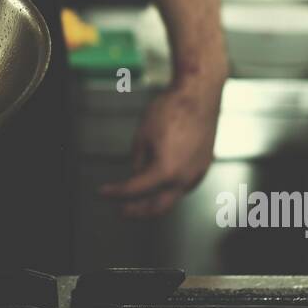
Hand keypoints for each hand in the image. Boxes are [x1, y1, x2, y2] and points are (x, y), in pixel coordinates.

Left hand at [98, 62, 226, 217]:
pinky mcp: (204, 166)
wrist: (199, 95)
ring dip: (154, 200)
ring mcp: (197, 174)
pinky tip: (158, 181)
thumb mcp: (142, 135)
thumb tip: (137, 174)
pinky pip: (184, 184)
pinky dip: (168, 187)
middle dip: (137, 212)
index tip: (103, 193)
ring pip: (173, 197)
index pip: (134, 190)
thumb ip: (137, 161)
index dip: (115, 193)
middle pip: (158, 208)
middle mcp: (184, 178)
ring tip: (137, 198)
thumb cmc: (172, 110)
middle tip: (121, 212)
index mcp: (166, 171)